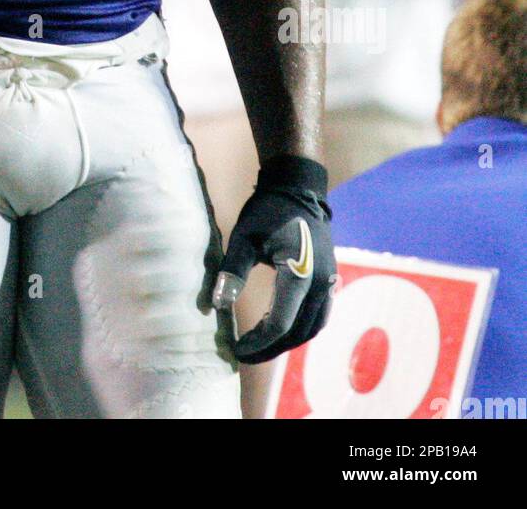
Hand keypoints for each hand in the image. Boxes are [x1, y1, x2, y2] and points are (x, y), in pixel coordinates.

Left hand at [213, 155, 335, 363]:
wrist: (298, 189)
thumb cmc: (267, 211)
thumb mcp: (243, 237)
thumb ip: (232, 271)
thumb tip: (216, 306)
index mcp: (298, 273)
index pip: (279, 322)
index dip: (257, 341)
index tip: (236, 349)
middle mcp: (320, 283)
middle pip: (297, 332)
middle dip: (270, 348)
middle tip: (244, 355)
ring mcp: (329, 282)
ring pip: (312, 327)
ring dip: (286, 342)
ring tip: (259, 347)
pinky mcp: (329, 279)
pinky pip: (318, 315)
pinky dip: (299, 328)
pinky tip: (279, 330)